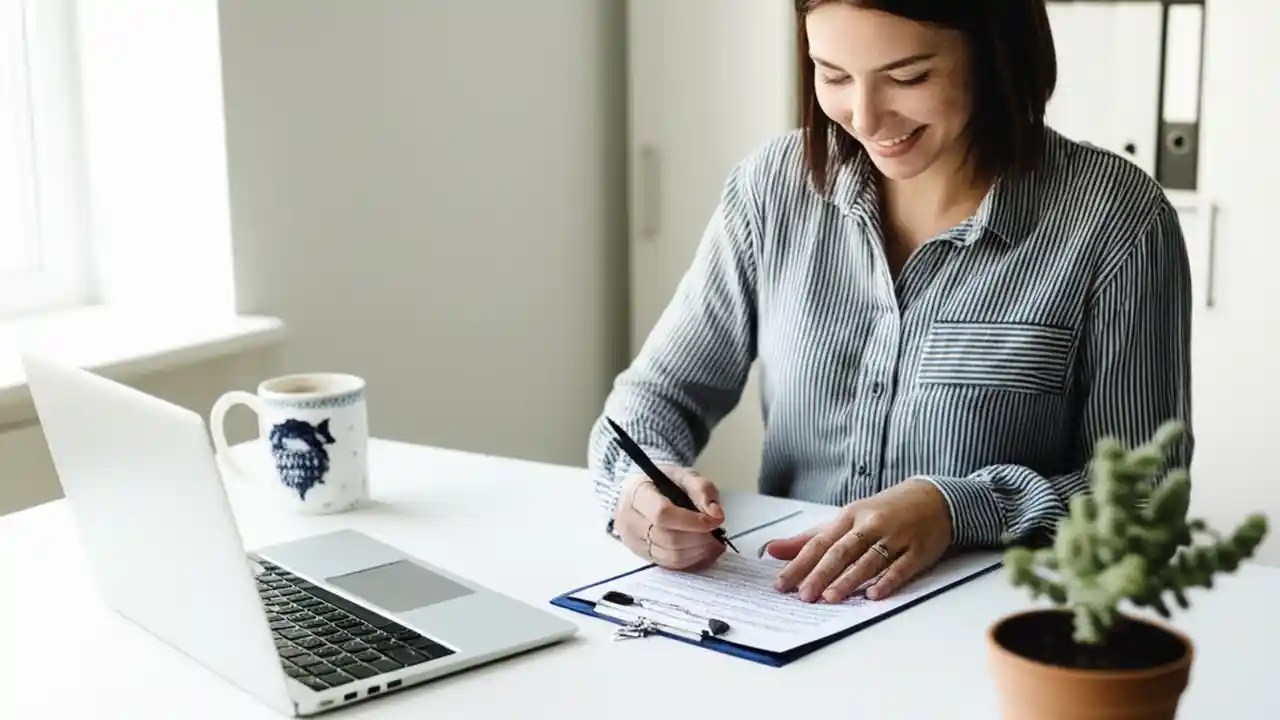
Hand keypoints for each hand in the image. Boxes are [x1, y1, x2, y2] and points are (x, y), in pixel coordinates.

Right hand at [612, 467, 726, 570]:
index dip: (692, 521)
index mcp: (637, 493)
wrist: (643, 494)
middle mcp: (629, 519)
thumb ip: (702, 490)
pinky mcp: (642, 555)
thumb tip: (716, 515)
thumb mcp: (685, 476)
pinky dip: (691, 560)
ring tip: (714, 542)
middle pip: (667, 538)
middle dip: (698, 538)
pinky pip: (670, 565)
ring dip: (697, 551)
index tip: (714, 521)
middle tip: (718, 533)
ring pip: (669, 555)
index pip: (662, 514)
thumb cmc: (664, 484)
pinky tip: (703, 550)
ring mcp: (633, 541)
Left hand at [762, 478, 951, 602]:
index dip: (800, 563)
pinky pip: (901, 568)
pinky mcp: (918, 550)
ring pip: (868, 560)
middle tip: (803, 595)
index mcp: (850, 516)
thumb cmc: (883, 512)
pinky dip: (887, 581)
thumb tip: (773, 550)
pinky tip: (873, 595)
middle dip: (820, 574)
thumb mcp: (847, 518)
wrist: (933, 498)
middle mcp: (871, 525)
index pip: (819, 542)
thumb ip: (811, 537)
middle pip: (841, 551)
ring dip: (849, 580)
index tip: (782, 583)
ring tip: (830, 598)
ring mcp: (896, 537)